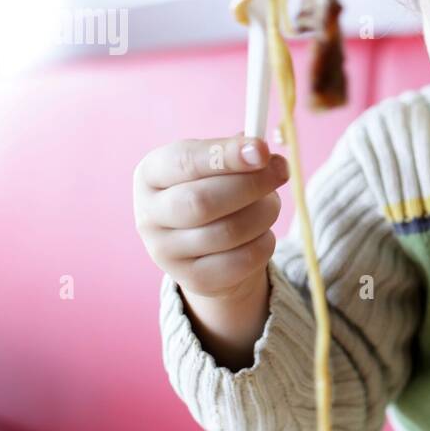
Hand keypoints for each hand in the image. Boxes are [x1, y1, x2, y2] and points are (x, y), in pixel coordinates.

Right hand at [133, 134, 287, 302]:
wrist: (206, 249)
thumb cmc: (214, 192)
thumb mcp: (216, 166)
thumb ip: (237, 151)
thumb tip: (262, 150)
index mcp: (150, 174)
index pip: (184, 162)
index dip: (225, 155)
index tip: (262, 150)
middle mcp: (148, 214)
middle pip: (203, 201)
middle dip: (252, 184)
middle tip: (281, 172)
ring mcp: (165, 252)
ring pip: (228, 231)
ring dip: (263, 213)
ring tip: (270, 205)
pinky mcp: (193, 280)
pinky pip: (241, 260)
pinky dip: (264, 242)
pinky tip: (262, 233)